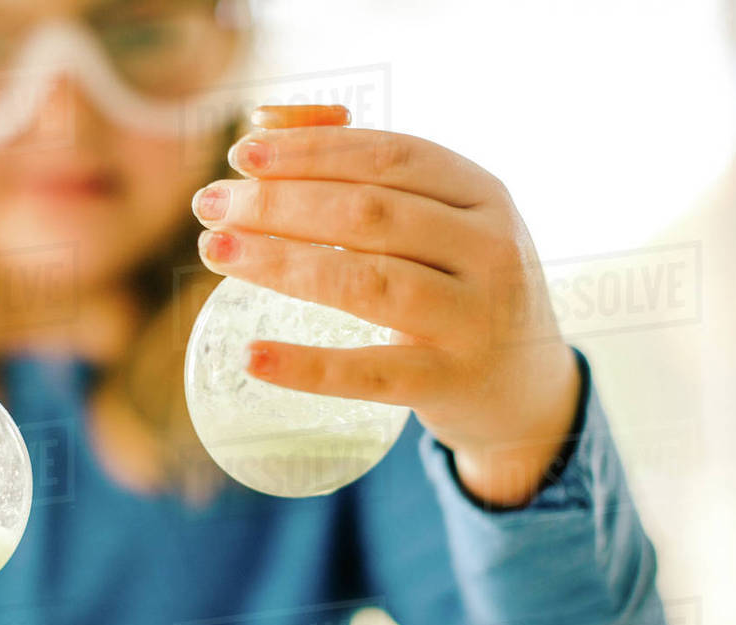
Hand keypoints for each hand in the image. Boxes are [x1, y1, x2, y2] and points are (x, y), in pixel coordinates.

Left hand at [191, 106, 579, 507]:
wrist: (525, 388)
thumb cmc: (458, 287)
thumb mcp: (435, 221)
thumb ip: (361, 170)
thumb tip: (264, 124)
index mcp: (481, 194)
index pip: (388, 156)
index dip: (310, 150)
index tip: (241, 154)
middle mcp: (488, 249)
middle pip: (370, 213)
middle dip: (280, 202)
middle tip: (210, 204)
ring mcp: (474, 320)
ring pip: (368, 283)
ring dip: (282, 263)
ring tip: (216, 250)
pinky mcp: (451, 383)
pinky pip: (372, 374)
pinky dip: (309, 366)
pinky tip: (252, 356)